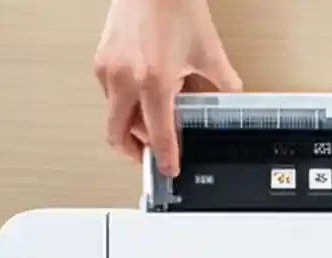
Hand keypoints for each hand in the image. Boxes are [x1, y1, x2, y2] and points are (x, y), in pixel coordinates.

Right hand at [93, 0, 241, 175]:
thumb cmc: (175, 6)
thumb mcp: (208, 52)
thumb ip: (223, 83)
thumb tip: (231, 100)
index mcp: (152, 80)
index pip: (157, 135)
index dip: (164, 157)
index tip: (168, 168)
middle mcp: (124, 78)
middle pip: (117, 134)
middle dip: (135, 150)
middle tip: (151, 154)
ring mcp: (108, 69)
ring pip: (113, 114)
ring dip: (131, 124)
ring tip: (153, 118)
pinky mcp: (100, 60)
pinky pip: (109, 94)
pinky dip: (125, 102)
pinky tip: (143, 94)